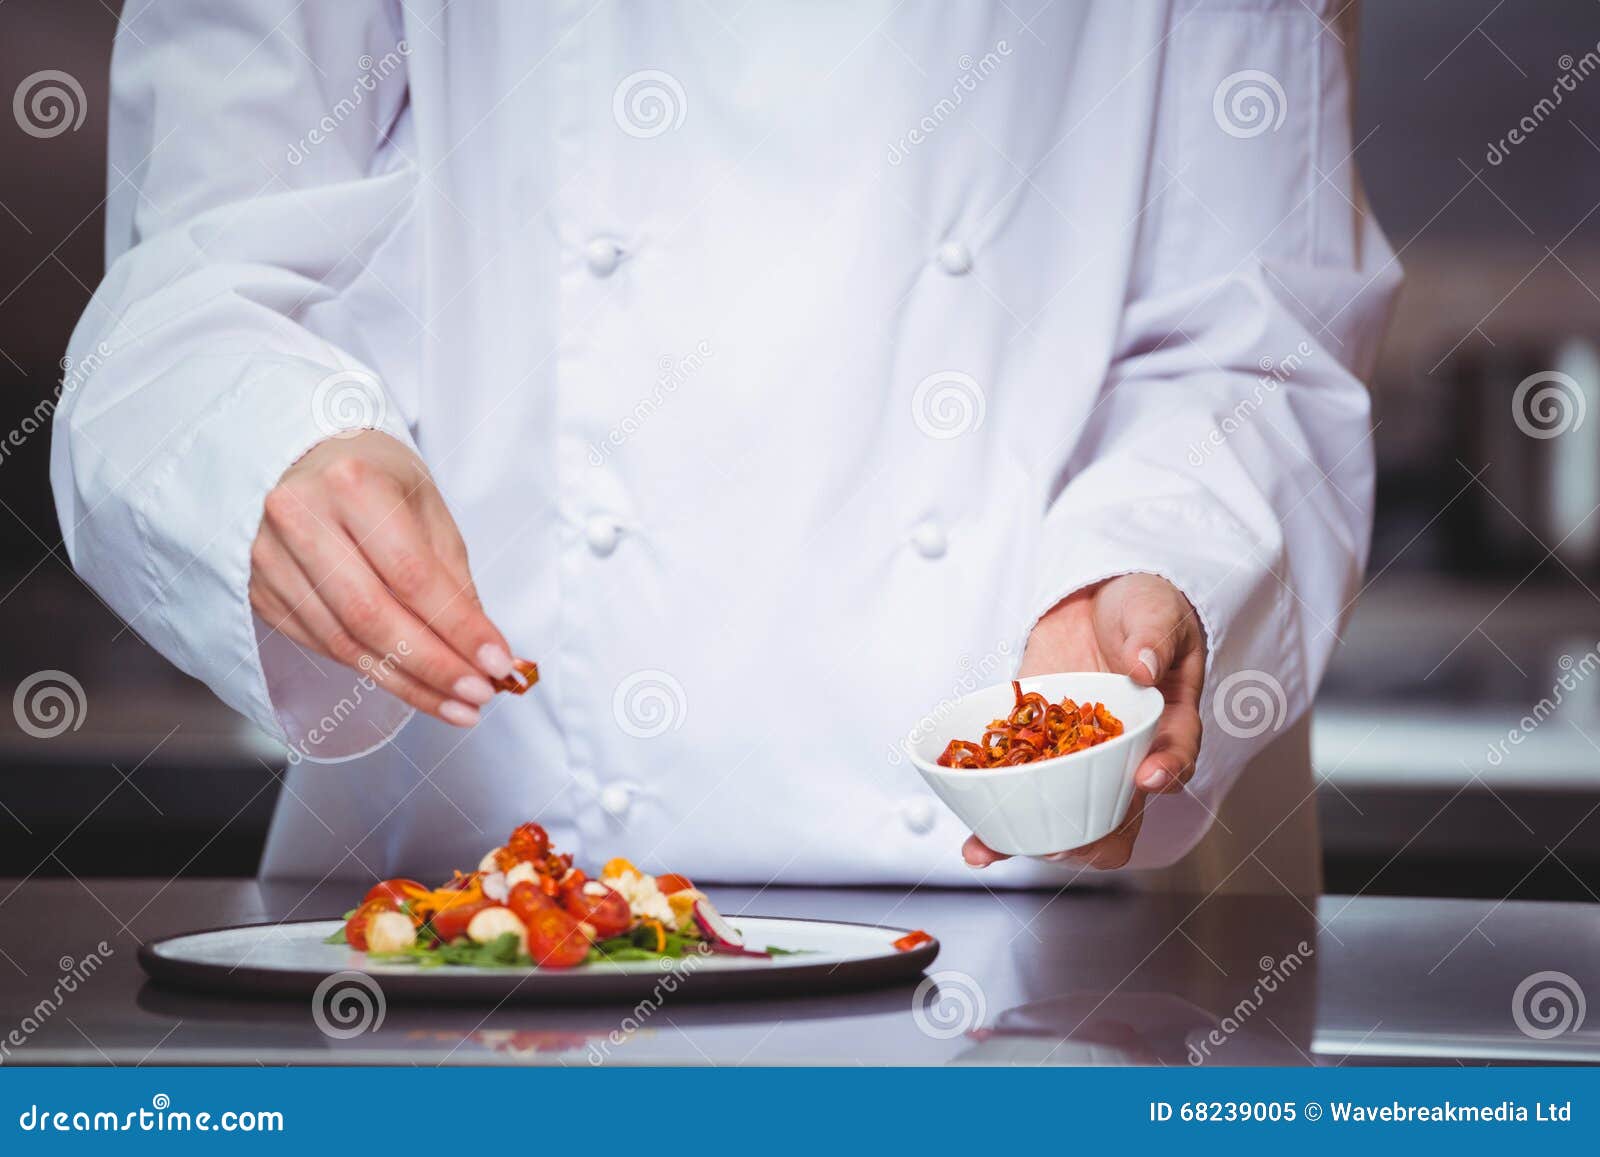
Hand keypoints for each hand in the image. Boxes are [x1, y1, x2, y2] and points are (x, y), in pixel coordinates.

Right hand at [249, 430, 521, 726]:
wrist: (301, 459)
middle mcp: (301, 519)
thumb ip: (452, 578)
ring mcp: (269, 558)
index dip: (457, 627)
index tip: (496, 664)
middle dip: (433, 667)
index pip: (412, 574)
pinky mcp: (259, 590)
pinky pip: (322, 646)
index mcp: (352, 485)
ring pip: (344, 642)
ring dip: (407, 683)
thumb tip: (481, 649)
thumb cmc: (374, 478)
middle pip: (373, 616)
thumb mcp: (427, 508)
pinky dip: (373, 671)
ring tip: (457, 704)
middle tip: (478, 696)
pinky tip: (412, 686)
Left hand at [962, 573, 1206, 870]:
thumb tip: (1144, 666)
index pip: (1177, 755)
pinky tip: (976, 844)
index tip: (1147, 778)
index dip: (1167, 771)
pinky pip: (1024, 796)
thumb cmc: (1140, 609)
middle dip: (1097, 837)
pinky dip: (1000, 824)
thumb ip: (1152, 635)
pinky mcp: (1039, 755)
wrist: (1093, 601)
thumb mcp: (1154, 610)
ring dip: (1041, 840)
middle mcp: (1126, 755)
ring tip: (1001, 844)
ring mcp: (1081, 760)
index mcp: (1168, 723)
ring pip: (1072, 818)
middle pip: (1123, 815)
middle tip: (1067, 842)